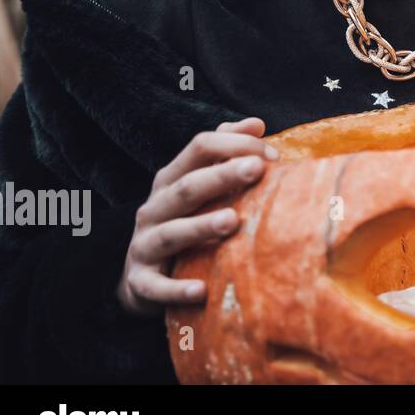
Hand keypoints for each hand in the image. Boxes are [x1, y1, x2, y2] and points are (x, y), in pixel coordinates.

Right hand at [116, 117, 276, 315]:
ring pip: (172, 233)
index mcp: (172, 179)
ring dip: (201, 226)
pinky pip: (157, 286)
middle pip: (188, 186)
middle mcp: (155, 207)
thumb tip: (257, 124)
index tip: (273, 155)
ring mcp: (144, 244)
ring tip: (232, 221)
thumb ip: (225, 152)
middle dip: (222, 176)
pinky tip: (201, 291)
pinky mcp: (141, 282)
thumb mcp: (198, 185)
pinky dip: (176, 289)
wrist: (141, 277)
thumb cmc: (184, 221)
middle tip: (257, 169)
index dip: (235, 145)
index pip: (200, 148)